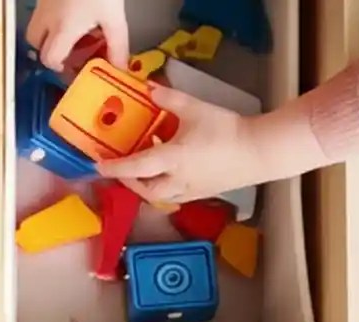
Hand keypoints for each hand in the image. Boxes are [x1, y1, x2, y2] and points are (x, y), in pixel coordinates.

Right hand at [25, 0, 129, 69]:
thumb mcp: (114, 17)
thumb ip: (117, 45)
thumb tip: (120, 68)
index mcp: (63, 29)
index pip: (49, 59)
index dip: (59, 67)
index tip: (74, 66)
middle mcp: (46, 18)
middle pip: (36, 44)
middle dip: (49, 50)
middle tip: (69, 50)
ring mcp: (42, 3)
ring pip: (34, 27)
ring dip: (47, 34)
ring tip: (68, 31)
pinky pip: (41, 11)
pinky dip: (50, 17)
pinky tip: (70, 11)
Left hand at [97, 85, 272, 204]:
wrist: (262, 151)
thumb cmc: (228, 129)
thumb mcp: (196, 109)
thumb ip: (169, 98)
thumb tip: (150, 88)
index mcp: (171, 160)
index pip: (135, 167)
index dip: (114, 167)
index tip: (97, 165)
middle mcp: (177, 181)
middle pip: (145, 191)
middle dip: (130, 182)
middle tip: (122, 169)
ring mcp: (191, 191)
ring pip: (160, 198)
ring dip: (147, 187)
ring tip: (144, 171)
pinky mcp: (203, 193)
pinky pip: (176, 196)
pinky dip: (165, 188)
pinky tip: (169, 172)